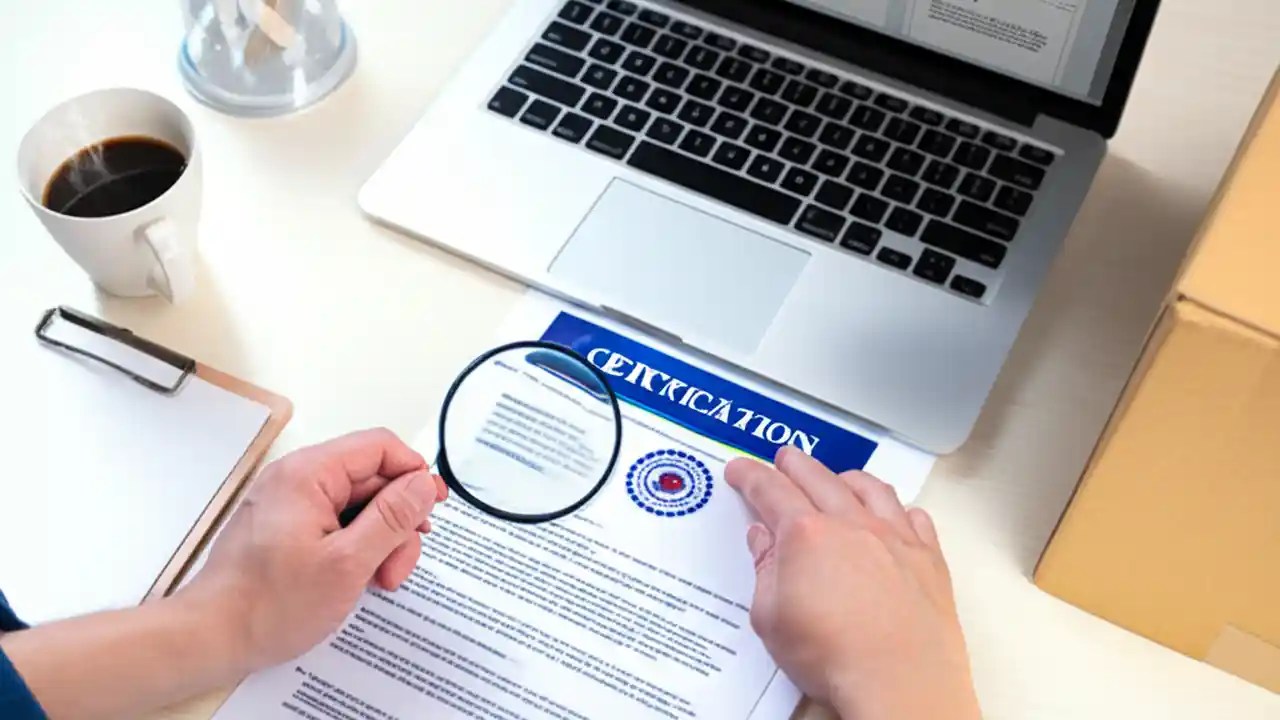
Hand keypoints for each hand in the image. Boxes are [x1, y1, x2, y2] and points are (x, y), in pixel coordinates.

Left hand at [178, 428, 447, 673]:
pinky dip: (356, 548)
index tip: (431, 508)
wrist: (210, 638)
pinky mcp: (288, 527)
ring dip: (380, 541)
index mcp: (308, 473)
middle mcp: (297, 479)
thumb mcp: (348, 563)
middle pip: (372, 480)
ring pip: (359, 506)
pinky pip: (337, 523)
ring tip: (377, 580)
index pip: (379, 447)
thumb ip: (392, 518)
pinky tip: (357, 579)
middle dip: (396, 523)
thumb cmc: (267, 605)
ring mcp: (291, 503)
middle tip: (398, 566)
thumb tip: (423, 484)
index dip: (413, 474)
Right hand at [726, 448, 979, 719]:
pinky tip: (894, 513)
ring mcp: (895, 538)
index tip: (741, 471)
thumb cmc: (837, 657)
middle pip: (817, 477)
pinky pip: (914, 516)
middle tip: (782, 459)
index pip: (770, 490)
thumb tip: (763, 541)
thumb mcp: (772, 619)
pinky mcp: (927, 559)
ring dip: (845, 476)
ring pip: (869, 488)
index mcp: (806, 535)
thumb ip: (765, 571)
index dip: (750, 476)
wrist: (900, 683)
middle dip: (794, 464)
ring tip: (836, 476)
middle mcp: (852, 525)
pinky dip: (899, 507)